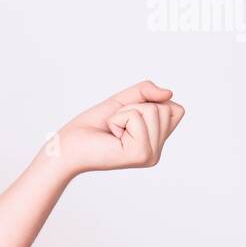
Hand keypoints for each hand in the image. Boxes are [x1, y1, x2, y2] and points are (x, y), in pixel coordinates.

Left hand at [47, 80, 184, 176]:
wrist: (68, 145)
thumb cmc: (92, 127)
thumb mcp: (123, 101)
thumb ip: (146, 91)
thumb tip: (169, 92)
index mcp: (156, 140)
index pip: (176, 109)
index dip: (150, 103)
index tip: (126, 116)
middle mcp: (157, 151)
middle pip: (165, 108)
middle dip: (135, 107)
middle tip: (116, 124)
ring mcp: (150, 155)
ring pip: (152, 110)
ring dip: (125, 113)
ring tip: (113, 130)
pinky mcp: (140, 154)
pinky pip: (136, 117)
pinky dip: (119, 118)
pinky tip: (111, 135)